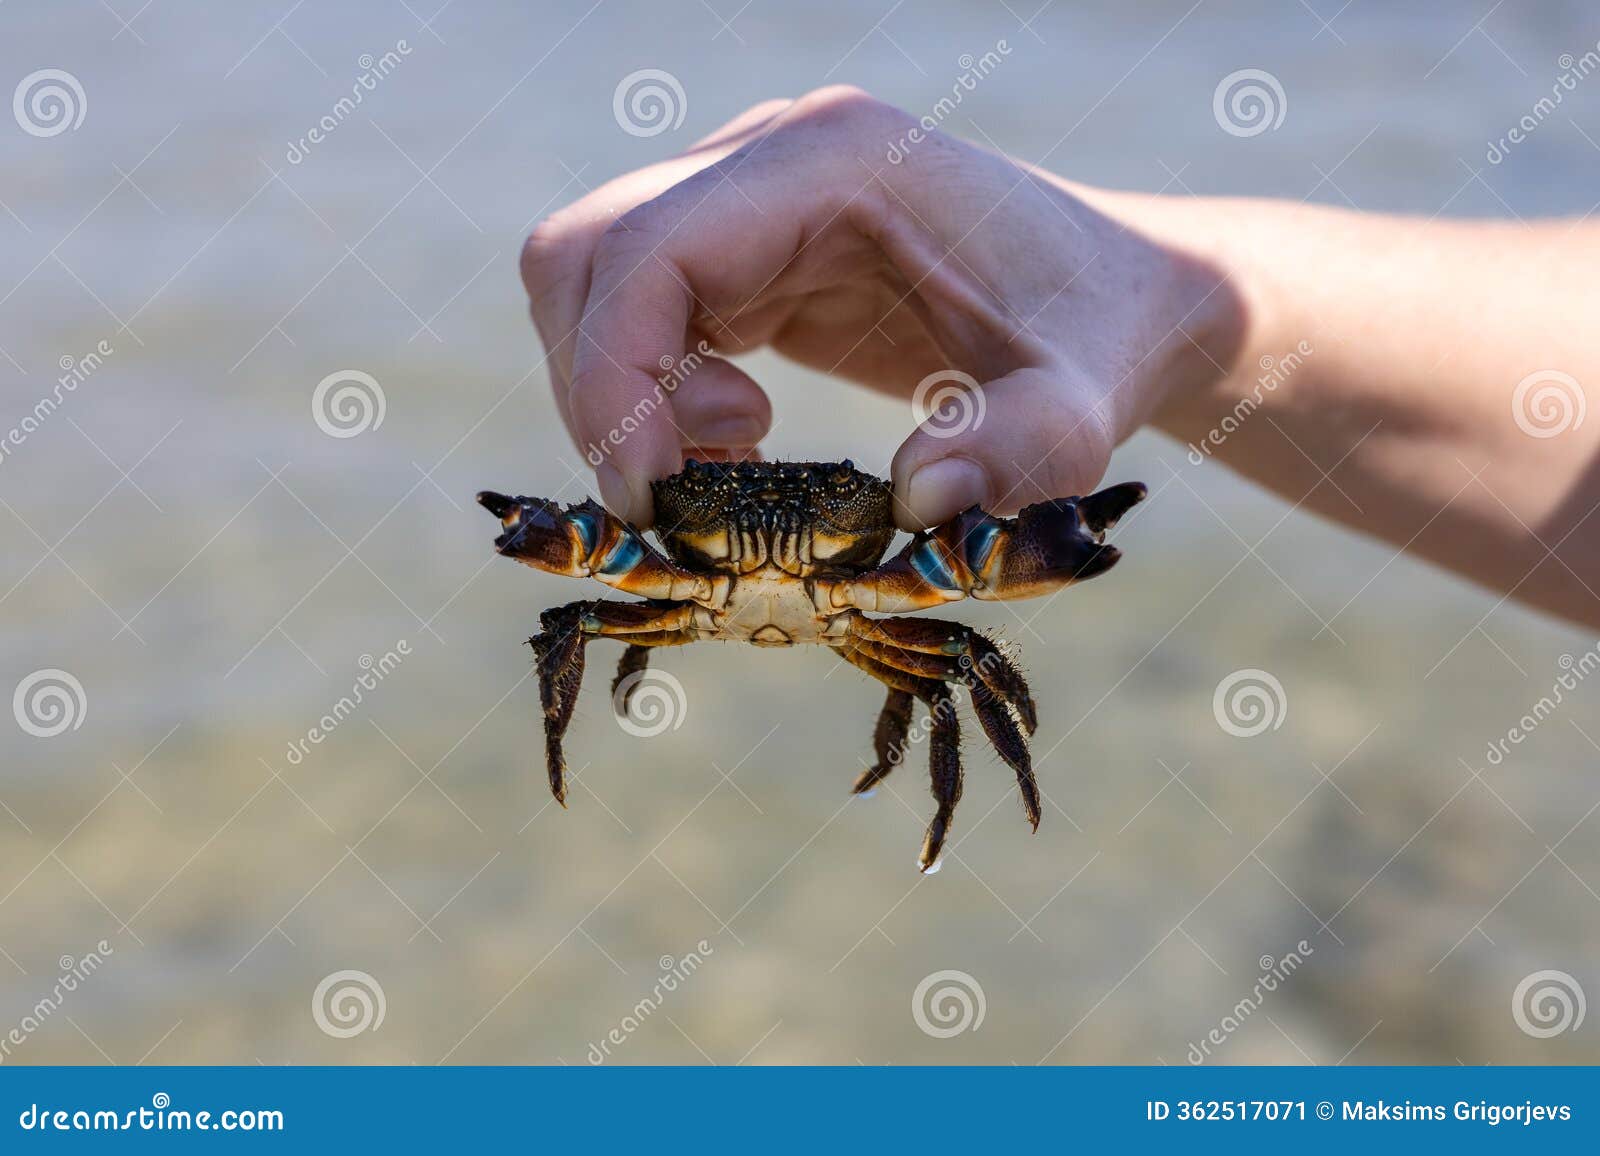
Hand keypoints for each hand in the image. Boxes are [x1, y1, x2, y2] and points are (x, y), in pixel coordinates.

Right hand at [521, 86, 1235, 528]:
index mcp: (834, 159)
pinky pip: (642, 311)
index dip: (614, 375)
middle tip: (690, 488)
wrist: (1117, 296)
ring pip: (594, 282)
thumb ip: (1021, 448)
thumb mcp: (1083, 400)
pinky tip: (742, 441)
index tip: (653, 494)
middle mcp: (771, 156)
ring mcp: (751, 196)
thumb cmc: (1096, 335)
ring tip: (740, 456)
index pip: (649, 248)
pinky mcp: (750, 249)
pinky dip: (653, 391)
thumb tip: (920, 503)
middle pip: (586, 253)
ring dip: (624, 394)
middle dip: (602, 389)